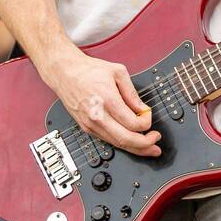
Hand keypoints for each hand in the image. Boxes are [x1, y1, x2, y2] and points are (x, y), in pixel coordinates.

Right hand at [42, 43, 161, 156]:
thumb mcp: (117, 72)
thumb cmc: (88, 71)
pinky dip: (122, 143)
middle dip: (145, 145)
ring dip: (135, 149)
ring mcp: (90, 125)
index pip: (132, 123)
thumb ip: (132, 93)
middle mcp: (97, 116)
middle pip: (125, 140)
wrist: (64, 73)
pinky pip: (108, 140)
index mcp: (107, 100)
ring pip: (116, 144)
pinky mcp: (86, 128)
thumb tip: (142, 109)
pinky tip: (131, 141)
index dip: (146, 123)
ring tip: (149, 148)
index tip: (148, 115)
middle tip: (156, 143)